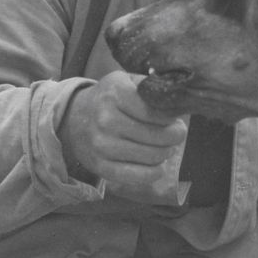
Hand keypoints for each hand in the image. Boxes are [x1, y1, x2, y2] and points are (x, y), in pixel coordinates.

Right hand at [58, 71, 187, 201]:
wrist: (75, 119)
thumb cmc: (110, 100)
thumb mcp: (126, 82)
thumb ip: (152, 88)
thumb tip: (182, 103)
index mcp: (115, 93)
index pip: (157, 112)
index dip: (172, 118)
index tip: (174, 118)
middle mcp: (106, 119)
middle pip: (159, 136)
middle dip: (175, 136)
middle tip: (175, 133)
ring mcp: (102, 145)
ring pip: (154, 156)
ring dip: (166, 152)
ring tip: (163, 146)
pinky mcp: (101, 167)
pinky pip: (140, 176)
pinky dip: (155, 172)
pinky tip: (157, 164)